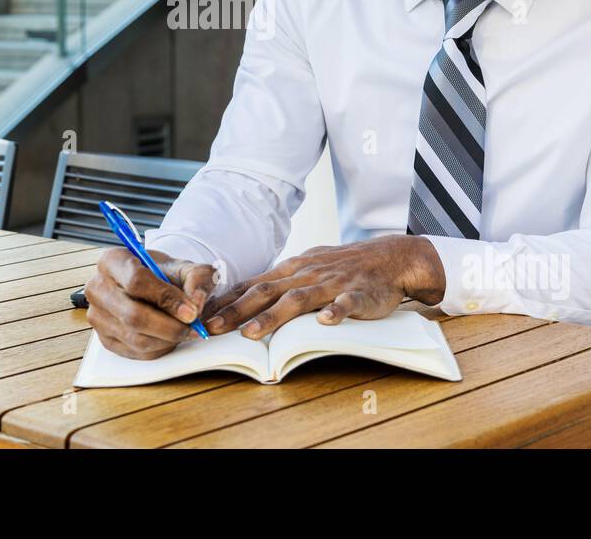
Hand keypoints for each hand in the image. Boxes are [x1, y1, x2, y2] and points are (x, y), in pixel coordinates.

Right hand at [84, 248, 218, 359]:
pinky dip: (159, 349)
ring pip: (135, 338)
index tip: (191, 311)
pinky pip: (135, 352)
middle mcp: (97, 288)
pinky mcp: (104, 338)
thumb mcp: (183, 266)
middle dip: (169, 326)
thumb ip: (196, 278)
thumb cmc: (163, 273)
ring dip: (167, 340)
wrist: (149, 283)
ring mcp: (97, 315)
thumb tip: (196, 303)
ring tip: (185, 331)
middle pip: (133, 315)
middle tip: (193, 328)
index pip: (136, 282)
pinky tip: (171, 338)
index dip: (166, 298)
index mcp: (112, 261)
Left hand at [201, 236, 445, 339]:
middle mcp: (307, 274)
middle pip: (266, 292)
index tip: (200, 314)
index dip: (225, 300)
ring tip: (251, 333)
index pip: (252, 284)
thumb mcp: (307, 267)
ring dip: (273, 317)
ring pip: (299, 300)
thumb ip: (280, 282)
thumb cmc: (344, 266)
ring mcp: (332, 284)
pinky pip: (346, 303)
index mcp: (293, 270)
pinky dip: (336, 312)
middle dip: (236, 311)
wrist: (390, 257)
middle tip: (210, 328)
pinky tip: (326, 322)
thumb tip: (244, 295)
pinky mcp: (359, 294)